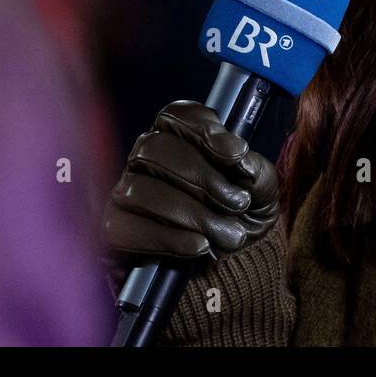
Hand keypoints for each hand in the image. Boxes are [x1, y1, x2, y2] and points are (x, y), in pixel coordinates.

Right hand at [101, 100, 279, 278]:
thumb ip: (254, 168)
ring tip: (228, 234)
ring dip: (192, 214)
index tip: (237, 154)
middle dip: (202, 178)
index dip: (205, 130)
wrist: (232, 260)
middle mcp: (145, 156)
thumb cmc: (242, 211)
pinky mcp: (115, 227)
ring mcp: (125, 190)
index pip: (177, 116)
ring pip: (142, 190)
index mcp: (179, 135)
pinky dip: (169, 239)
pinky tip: (200, 246)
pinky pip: (128, 228)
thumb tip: (242, 163)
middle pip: (156, 150)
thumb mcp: (260, 187)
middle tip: (238, 203)